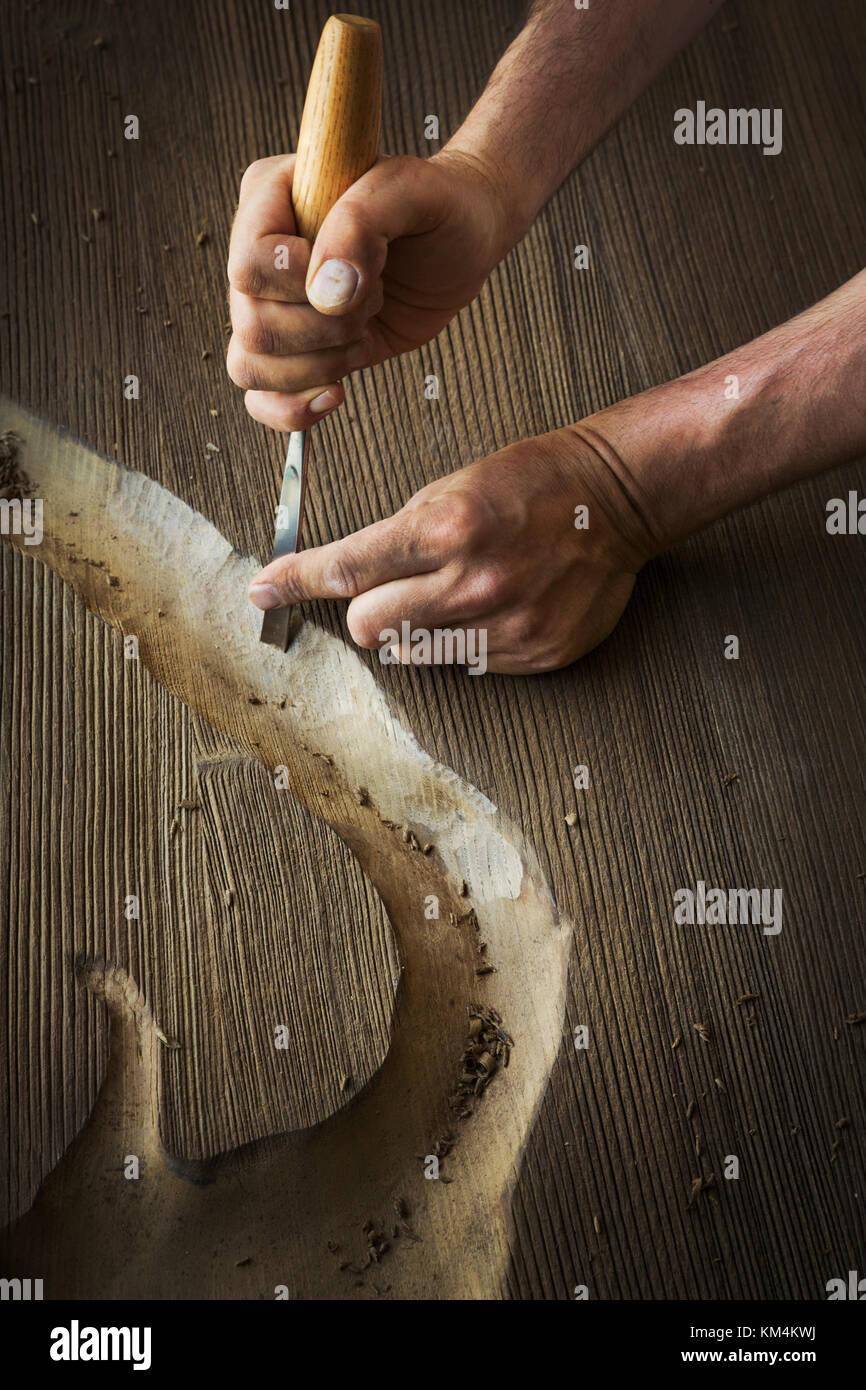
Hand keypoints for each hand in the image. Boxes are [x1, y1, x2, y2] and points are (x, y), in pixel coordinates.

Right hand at [226, 149, 510, 431]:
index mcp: (271, 197)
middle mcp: (261, 254)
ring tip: (365, 331)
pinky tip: (336, 395)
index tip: (362, 269)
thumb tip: (325, 291)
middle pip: (252, 324)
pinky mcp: (299, 349)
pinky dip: (294, 410)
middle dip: (326, 328)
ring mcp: (274, 305)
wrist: (462, 239)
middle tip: (375, 298)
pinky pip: (262, 397)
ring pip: (251, 365)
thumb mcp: (411, 190)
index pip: (250, 263)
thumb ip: (362, 223)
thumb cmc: (437, 203)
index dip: (300, 284)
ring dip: (319, 365)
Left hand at [247, 425, 656, 674]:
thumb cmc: (533, 481)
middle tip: (393, 587)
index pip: (346, 568)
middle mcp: (472, 582)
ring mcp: (505, 624)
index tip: (261, 591)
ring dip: (414, 627)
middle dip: (367, 608)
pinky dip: (464, 640)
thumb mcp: (456, 483)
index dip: (294, 582)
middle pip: (367, 625)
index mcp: (447, 528)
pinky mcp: (532, 652)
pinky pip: (465, 664)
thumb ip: (402, 533)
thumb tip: (348, 575)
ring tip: (453, 593)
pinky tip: (495, 606)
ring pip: (411, 652)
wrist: (617, 499)